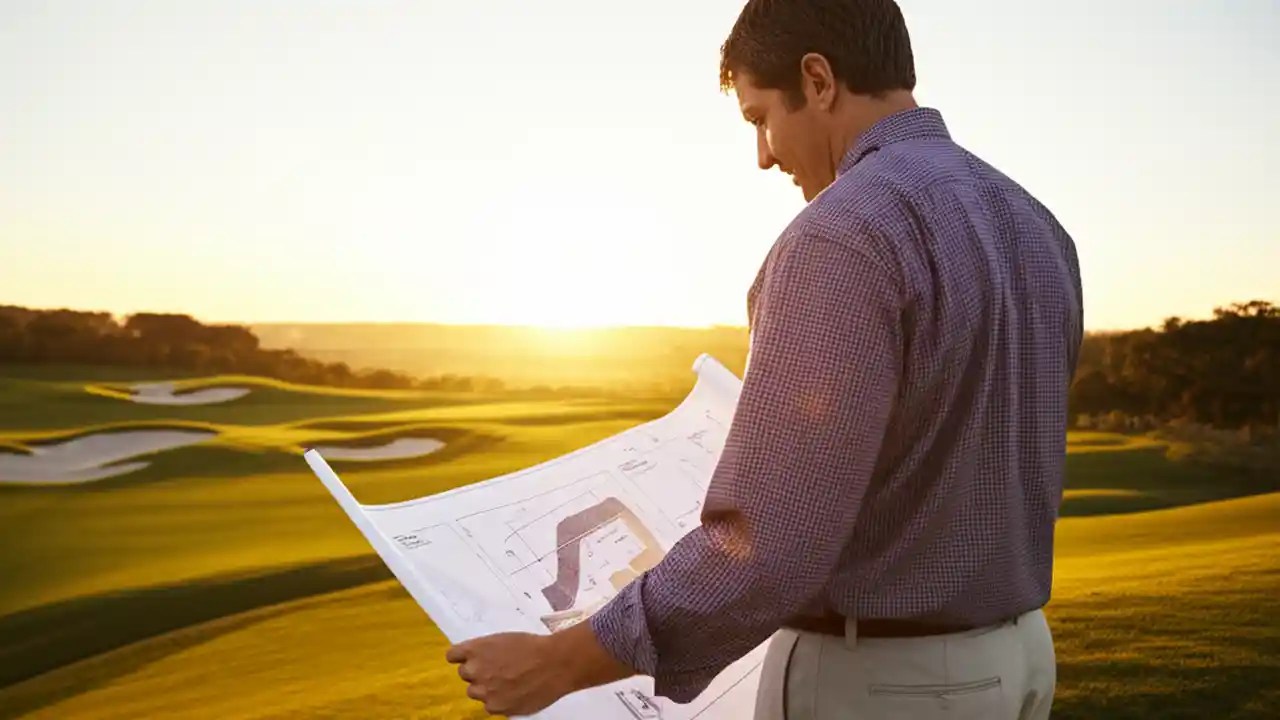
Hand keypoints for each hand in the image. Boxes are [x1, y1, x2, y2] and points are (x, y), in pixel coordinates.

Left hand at [445, 621, 636, 716]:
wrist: (555, 664)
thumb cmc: (533, 646)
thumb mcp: (504, 639)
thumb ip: (485, 651)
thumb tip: (477, 659)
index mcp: (475, 649)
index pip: (452, 655)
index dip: (462, 657)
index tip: (471, 659)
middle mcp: (474, 670)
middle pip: (464, 674)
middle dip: (478, 672)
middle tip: (497, 670)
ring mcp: (484, 691)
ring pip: (475, 692)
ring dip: (486, 688)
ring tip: (507, 684)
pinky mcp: (496, 707)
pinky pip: (490, 706)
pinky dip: (499, 701)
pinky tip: (515, 693)